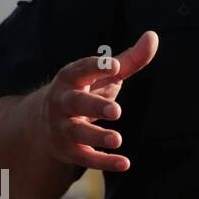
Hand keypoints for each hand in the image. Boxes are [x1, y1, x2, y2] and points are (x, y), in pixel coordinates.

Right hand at [36, 31, 158, 172]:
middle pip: (76, 103)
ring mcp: (61, 127)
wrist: (45, 122)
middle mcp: (62, 101)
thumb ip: (130, 58)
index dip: (96, 66)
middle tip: (116, 110)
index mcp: (71, 78)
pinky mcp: (67, 150)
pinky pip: (84, 158)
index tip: (114, 65)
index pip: (81, 69)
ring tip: (118, 139)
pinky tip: (125, 163)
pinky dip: (104, 162)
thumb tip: (153, 35)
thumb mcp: (105, 74)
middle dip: (94, 106)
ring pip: (77, 132)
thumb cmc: (86, 90)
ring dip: (96, 136)